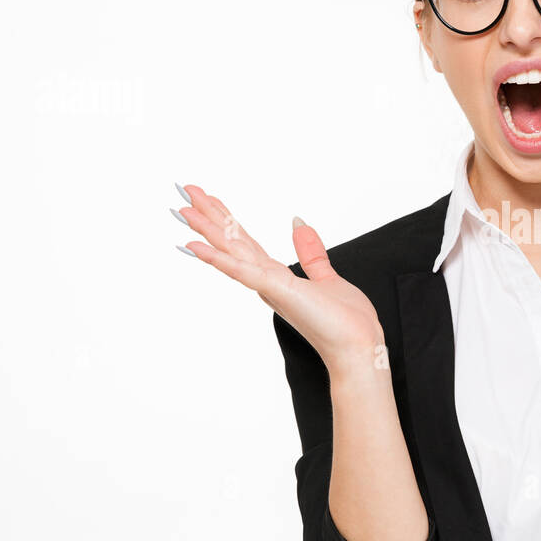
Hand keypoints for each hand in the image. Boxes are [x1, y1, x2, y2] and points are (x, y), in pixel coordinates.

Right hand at [171, 183, 384, 377]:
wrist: (358, 349)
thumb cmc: (345, 323)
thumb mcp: (327, 277)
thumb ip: (310, 253)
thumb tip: (298, 223)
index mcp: (276, 277)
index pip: (244, 242)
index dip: (225, 219)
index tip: (207, 199)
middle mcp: (267, 281)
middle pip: (232, 241)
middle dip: (208, 216)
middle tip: (185, 191)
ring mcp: (269, 286)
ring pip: (231, 251)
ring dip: (206, 229)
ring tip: (182, 208)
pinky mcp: (278, 291)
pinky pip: (243, 272)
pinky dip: (219, 259)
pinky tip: (196, 246)